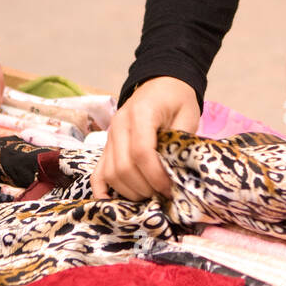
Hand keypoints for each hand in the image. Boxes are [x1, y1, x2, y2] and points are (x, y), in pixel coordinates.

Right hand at [90, 76, 200, 200]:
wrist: (161, 83)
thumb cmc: (177, 99)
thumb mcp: (187, 115)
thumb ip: (179, 142)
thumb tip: (175, 174)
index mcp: (141, 113)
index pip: (141, 151)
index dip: (155, 175)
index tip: (170, 188)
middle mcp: (119, 124)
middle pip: (123, 167)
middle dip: (144, 188)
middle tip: (162, 195)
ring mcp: (110, 135)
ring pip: (110, 173)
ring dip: (129, 191)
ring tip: (150, 195)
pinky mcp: (107, 145)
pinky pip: (97, 172)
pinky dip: (102, 190)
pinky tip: (112, 202)